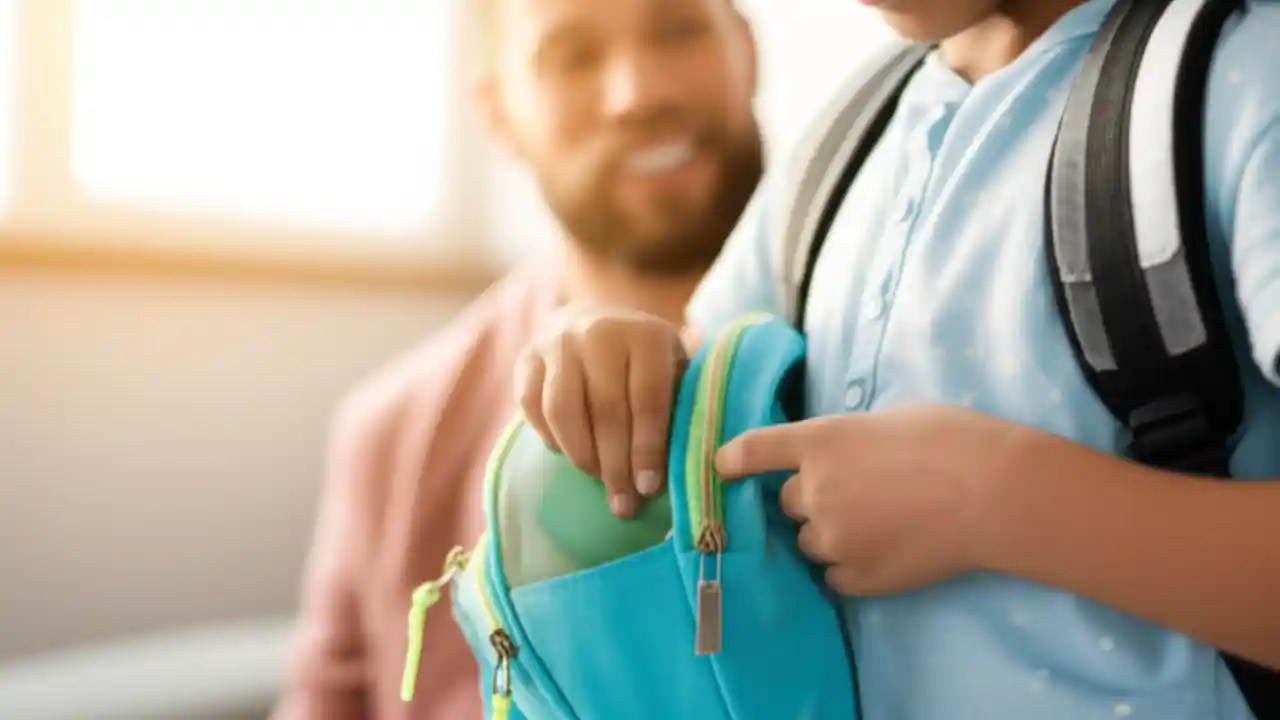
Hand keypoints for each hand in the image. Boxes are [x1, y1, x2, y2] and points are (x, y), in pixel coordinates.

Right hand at [515, 305, 687, 517]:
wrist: (594, 316)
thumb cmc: (644, 357)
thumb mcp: (673, 366)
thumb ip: (681, 402)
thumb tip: (689, 460)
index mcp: (645, 334)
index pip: (647, 399)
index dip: (648, 448)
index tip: (648, 488)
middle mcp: (599, 332)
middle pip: (605, 411)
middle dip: (615, 465)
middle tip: (623, 504)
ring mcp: (558, 343)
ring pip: (563, 412)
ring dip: (581, 456)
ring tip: (598, 480)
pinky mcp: (526, 358)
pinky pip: (532, 408)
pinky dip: (551, 438)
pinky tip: (570, 453)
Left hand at [715, 404, 1027, 595]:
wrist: (994, 492)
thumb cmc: (951, 439)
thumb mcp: (887, 419)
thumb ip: (846, 440)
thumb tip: (835, 456)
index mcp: (818, 442)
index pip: (751, 451)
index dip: (731, 460)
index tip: (722, 467)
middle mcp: (814, 491)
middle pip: (787, 502)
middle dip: (810, 497)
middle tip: (856, 492)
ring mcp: (834, 538)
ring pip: (808, 542)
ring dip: (829, 533)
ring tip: (879, 522)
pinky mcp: (858, 576)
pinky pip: (834, 576)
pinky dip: (850, 566)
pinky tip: (886, 549)